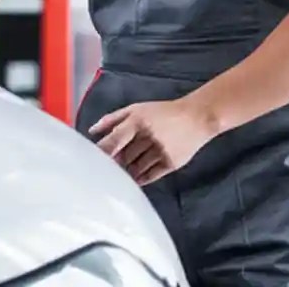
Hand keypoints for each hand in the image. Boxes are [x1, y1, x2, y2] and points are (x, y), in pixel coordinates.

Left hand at [88, 98, 218, 185]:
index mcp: (137, 122)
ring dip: (126, 171)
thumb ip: (112, 119)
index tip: (92, 160)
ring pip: (135, 168)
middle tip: (106, 167)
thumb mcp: (136, 109)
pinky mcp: (171, 163)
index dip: (102, 153)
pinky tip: (134, 177)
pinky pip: (150, 176)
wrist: (197, 117)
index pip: (113, 142)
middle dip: (114, 163)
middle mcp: (148, 137)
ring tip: (121, 170)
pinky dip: (140, 178)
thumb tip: (92, 131)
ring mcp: (160, 151)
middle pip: (123, 157)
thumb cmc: (163, 112)